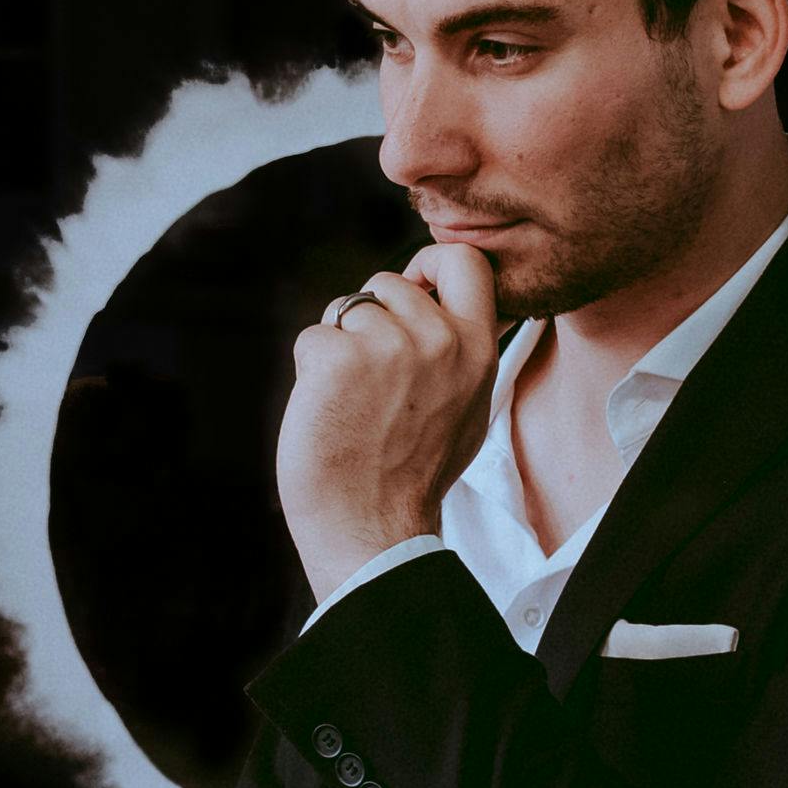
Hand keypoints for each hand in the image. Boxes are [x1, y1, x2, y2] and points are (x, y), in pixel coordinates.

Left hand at [276, 242, 501, 600]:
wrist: (372, 526)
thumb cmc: (412, 474)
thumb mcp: (468, 408)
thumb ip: (461, 351)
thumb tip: (440, 302)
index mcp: (477, 350)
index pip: (465, 262)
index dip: (430, 261)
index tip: (413, 283)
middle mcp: (438, 340)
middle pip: (387, 284)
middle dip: (368, 318)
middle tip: (369, 378)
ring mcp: (387, 346)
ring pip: (345, 311)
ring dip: (337, 347)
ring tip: (352, 403)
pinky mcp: (337, 358)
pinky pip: (313, 337)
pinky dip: (311, 370)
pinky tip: (328, 411)